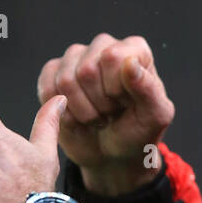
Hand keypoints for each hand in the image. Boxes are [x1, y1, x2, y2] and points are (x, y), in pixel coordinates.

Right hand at [38, 33, 174, 195]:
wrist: (113, 156)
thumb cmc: (137, 134)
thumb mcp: (154, 117)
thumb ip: (148, 89)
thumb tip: (130, 62)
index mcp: (134, 50)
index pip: (112, 57)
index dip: (115, 90)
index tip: (126, 104)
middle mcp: (104, 46)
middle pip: (86, 70)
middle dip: (99, 104)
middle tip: (111, 115)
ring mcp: (76, 57)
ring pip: (65, 81)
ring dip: (82, 112)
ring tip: (97, 117)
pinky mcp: (53, 73)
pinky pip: (47, 88)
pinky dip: (63, 113)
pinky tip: (78, 118)